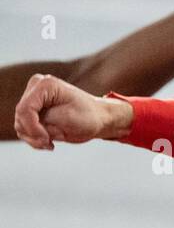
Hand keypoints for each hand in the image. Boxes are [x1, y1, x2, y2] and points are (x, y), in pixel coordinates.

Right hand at [14, 74, 131, 149]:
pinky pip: (24, 128)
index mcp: (45, 85)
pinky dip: (34, 138)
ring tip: (51, 142)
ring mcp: (33, 98)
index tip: (46, 139)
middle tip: (50, 143)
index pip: (25, 109)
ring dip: (34, 138)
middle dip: (34, 134)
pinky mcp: (34, 110)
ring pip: (20, 124)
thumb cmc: (88, 117)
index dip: (32, 128)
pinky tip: (48, 141)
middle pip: (20, 117)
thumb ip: (43, 121)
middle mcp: (36, 88)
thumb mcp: (67, 119)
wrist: (98, 118)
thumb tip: (24, 126)